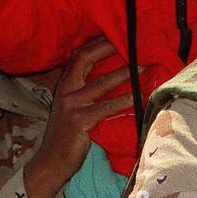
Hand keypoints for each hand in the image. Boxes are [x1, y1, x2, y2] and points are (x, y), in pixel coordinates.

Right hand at [23, 38, 141, 197]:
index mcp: (64, 86)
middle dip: (108, 47)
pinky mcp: (79, 121)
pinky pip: (105, 107)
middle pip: (85, 59)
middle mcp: (66, 91)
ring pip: (101, 83)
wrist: (51, 163)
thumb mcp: (74, 110)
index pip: (80, 56)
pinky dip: (123, 101)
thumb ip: (87, 95)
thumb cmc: (67, 138)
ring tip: (144, 67)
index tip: (117, 34)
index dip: (97, 43)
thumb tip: (113, 81)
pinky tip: (138, 96)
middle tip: (131, 41)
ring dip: (125, 74)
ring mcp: (71, 105)